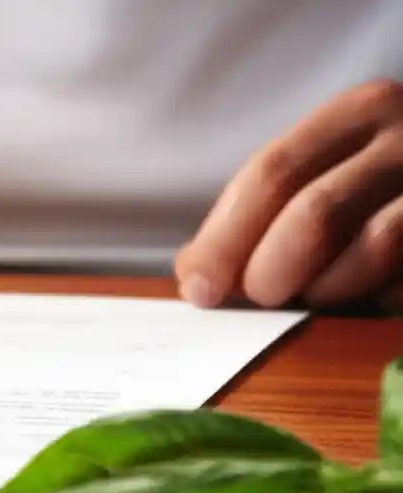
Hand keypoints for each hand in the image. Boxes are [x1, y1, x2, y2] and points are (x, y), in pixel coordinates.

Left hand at [176, 79, 402, 310]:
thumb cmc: (377, 189)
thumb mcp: (322, 174)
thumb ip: (258, 216)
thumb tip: (196, 276)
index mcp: (360, 111)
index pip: (272, 174)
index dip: (226, 238)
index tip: (198, 287)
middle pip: (315, 214)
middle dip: (270, 270)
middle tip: (259, 298)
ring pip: (371, 249)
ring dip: (326, 290)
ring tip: (315, 296)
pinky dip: (378, 300)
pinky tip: (367, 298)